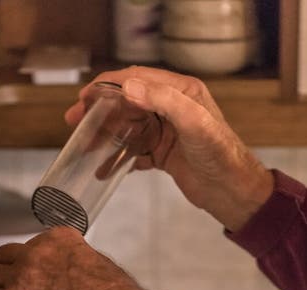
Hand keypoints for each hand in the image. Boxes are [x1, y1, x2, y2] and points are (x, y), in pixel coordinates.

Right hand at [67, 67, 273, 231]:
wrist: (232, 192)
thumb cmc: (220, 155)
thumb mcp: (193, 122)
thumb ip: (163, 101)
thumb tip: (128, 87)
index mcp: (181, 91)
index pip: (138, 80)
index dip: (108, 86)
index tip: (85, 97)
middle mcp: (172, 108)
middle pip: (128, 103)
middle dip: (100, 111)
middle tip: (74, 122)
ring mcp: (167, 132)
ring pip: (128, 128)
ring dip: (105, 136)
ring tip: (84, 147)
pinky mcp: (164, 154)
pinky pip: (135, 152)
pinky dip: (118, 159)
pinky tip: (103, 169)